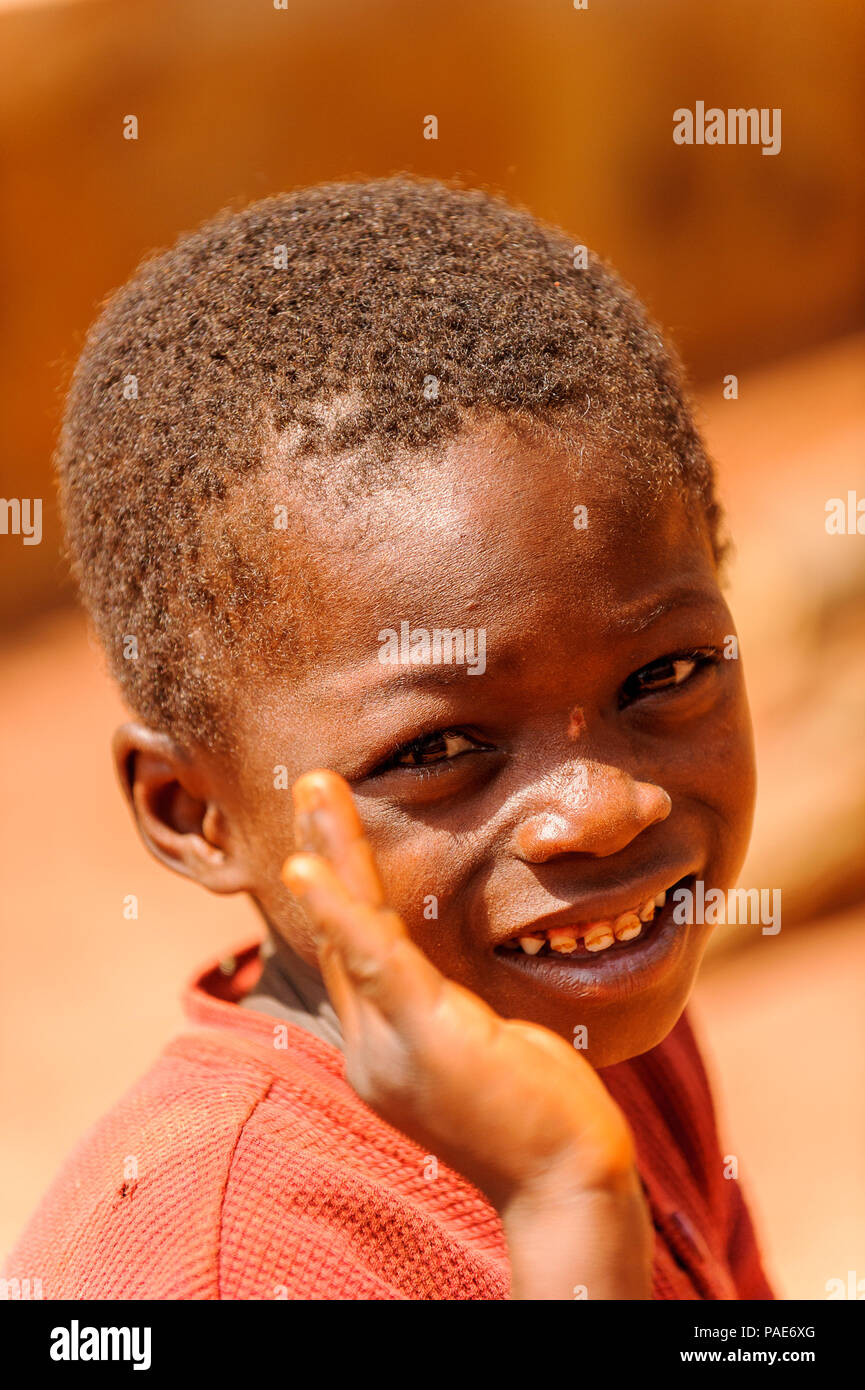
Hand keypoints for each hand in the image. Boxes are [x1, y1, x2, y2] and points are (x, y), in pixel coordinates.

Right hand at [281, 769, 652, 1297]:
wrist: (570, 1182)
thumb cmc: (542, 1115)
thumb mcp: (488, 1046)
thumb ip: (453, 1008)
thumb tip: (449, 974)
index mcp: (387, 1047)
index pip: (355, 954)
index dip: (339, 893)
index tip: (329, 836)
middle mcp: (372, 1047)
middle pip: (340, 933)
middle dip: (325, 853)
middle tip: (312, 782)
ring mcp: (390, 1047)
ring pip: (350, 932)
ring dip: (331, 853)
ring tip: (316, 786)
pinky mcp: (421, 1037)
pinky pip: (371, 960)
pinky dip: (338, 909)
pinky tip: (308, 868)